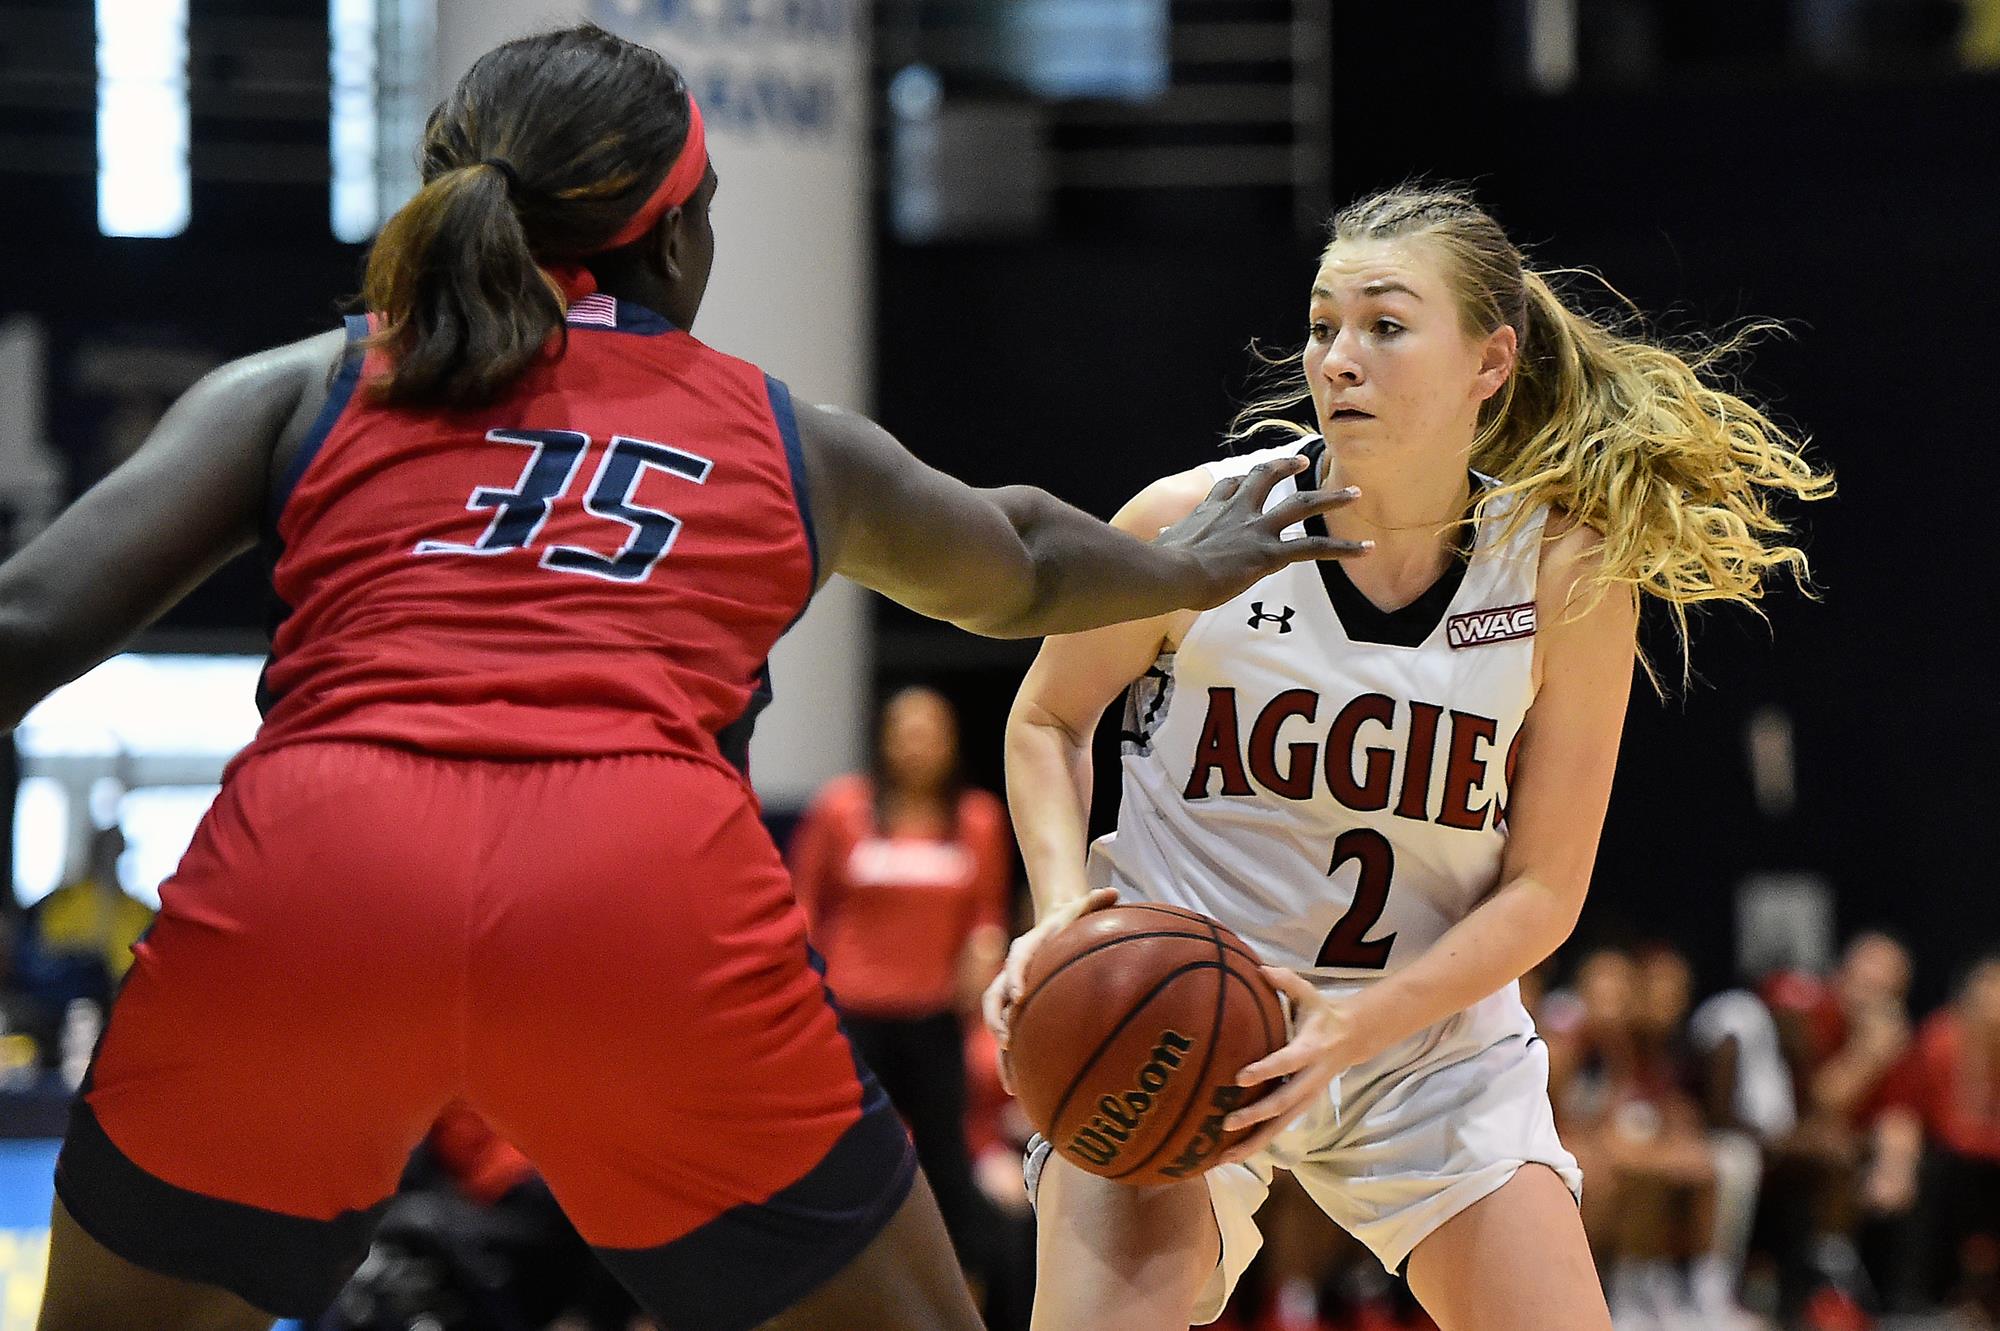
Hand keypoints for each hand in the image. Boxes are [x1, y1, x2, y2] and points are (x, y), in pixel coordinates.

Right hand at [982, 886, 1119, 1092]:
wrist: (1051, 928)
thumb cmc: (1070, 922)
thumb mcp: (1082, 908)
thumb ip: (1095, 902)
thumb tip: (1114, 890)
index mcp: (1025, 949)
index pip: (1015, 961)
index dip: (1015, 977)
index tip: (1020, 993)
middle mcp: (1012, 975)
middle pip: (995, 999)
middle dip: (998, 1021)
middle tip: (1007, 1039)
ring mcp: (1012, 998)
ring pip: (999, 1028)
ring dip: (1002, 1054)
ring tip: (1011, 1083)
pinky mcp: (1019, 1016)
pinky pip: (1013, 1042)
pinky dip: (1014, 1065)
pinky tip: (1023, 1092)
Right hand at [1154, 457, 1368, 609]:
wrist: (1170, 572)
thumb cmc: (1161, 565)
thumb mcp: (1163, 545)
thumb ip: (1168, 539)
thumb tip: (1159, 535)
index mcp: (1209, 510)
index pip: (1228, 487)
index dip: (1239, 483)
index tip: (1244, 480)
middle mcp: (1237, 511)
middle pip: (1266, 477)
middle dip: (1287, 466)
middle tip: (1305, 460)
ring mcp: (1256, 529)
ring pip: (1303, 505)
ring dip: (1331, 498)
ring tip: (1355, 493)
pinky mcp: (1270, 553)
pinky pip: (1315, 548)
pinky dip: (1343, 549)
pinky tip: (1365, 550)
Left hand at [1216, 965, 1365, 1164]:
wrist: (1354, 1038)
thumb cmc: (1321, 1013)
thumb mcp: (1309, 993)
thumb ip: (1286, 981)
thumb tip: (1259, 968)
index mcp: (1310, 1050)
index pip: (1287, 1062)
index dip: (1266, 1070)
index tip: (1240, 1076)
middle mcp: (1309, 1080)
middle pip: (1282, 1104)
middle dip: (1255, 1115)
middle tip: (1226, 1122)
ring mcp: (1306, 1099)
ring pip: (1280, 1127)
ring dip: (1253, 1143)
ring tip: (1225, 1158)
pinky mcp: (1300, 1109)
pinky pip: (1278, 1131)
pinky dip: (1256, 1145)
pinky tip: (1231, 1156)